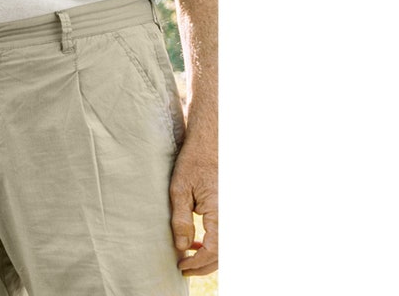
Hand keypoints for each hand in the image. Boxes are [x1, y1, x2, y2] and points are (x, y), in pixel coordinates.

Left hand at [169, 134, 217, 275]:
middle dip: (204, 265)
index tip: (182, 266)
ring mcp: (233, 214)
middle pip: (224, 254)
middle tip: (184, 267)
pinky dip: (215, 245)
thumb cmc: (192, 163)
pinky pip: (227, 235)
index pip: (214, 250)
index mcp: (220, 212)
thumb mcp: (179, 190)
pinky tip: (198, 243)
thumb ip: (181, 220)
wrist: (210, 145)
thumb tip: (182, 247)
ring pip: (227, 247)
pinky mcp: (231, 212)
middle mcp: (231, 215)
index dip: (198, 263)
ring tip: (189, 255)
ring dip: (210, 257)